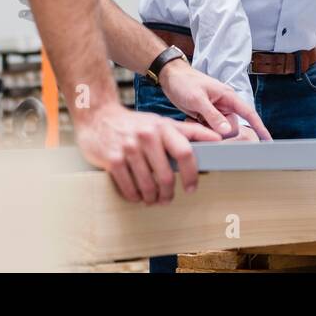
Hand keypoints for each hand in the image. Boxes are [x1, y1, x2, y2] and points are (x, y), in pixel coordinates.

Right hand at [75, 102, 221, 203]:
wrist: (97, 116)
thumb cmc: (133, 124)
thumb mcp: (161, 122)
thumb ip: (188, 131)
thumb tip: (218, 138)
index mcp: (163, 127)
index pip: (185, 152)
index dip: (192, 174)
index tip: (192, 188)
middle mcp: (147, 136)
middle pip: (166, 176)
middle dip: (168, 194)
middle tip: (167, 199)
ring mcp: (129, 147)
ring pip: (148, 186)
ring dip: (151, 199)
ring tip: (151, 199)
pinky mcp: (113, 159)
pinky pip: (129, 188)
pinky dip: (135, 197)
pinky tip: (136, 195)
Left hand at [158, 60, 271, 140]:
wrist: (170, 77)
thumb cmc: (184, 82)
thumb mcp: (198, 99)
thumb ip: (213, 115)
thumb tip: (227, 131)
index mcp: (228, 97)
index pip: (249, 113)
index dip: (260, 127)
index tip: (268, 141)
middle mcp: (225, 105)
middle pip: (232, 127)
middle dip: (220, 132)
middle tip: (202, 125)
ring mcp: (216, 112)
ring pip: (220, 131)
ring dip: (208, 130)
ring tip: (193, 118)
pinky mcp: (207, 117)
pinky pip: (210, 130)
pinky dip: (202, 129)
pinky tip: (191, 119)